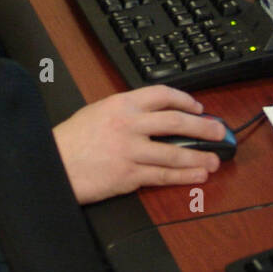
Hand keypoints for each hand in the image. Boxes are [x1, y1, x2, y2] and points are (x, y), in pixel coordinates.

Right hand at [51, 86, 224, 204]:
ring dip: (199, 156)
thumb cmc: (72, 139)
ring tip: (215, 159)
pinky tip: (197, 175)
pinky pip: (163, 176)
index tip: (199, 108)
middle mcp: (129, 124)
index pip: (162, 95)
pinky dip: (184, 176)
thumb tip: (154, 115)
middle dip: (203, 127)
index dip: (185, 100)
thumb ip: (125, 110)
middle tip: (219, 131)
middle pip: (176, 122)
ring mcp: (130, 151)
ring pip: (174, 153)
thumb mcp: (97, 111)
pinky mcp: (129, 175)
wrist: (53, 164)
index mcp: (121, 104)